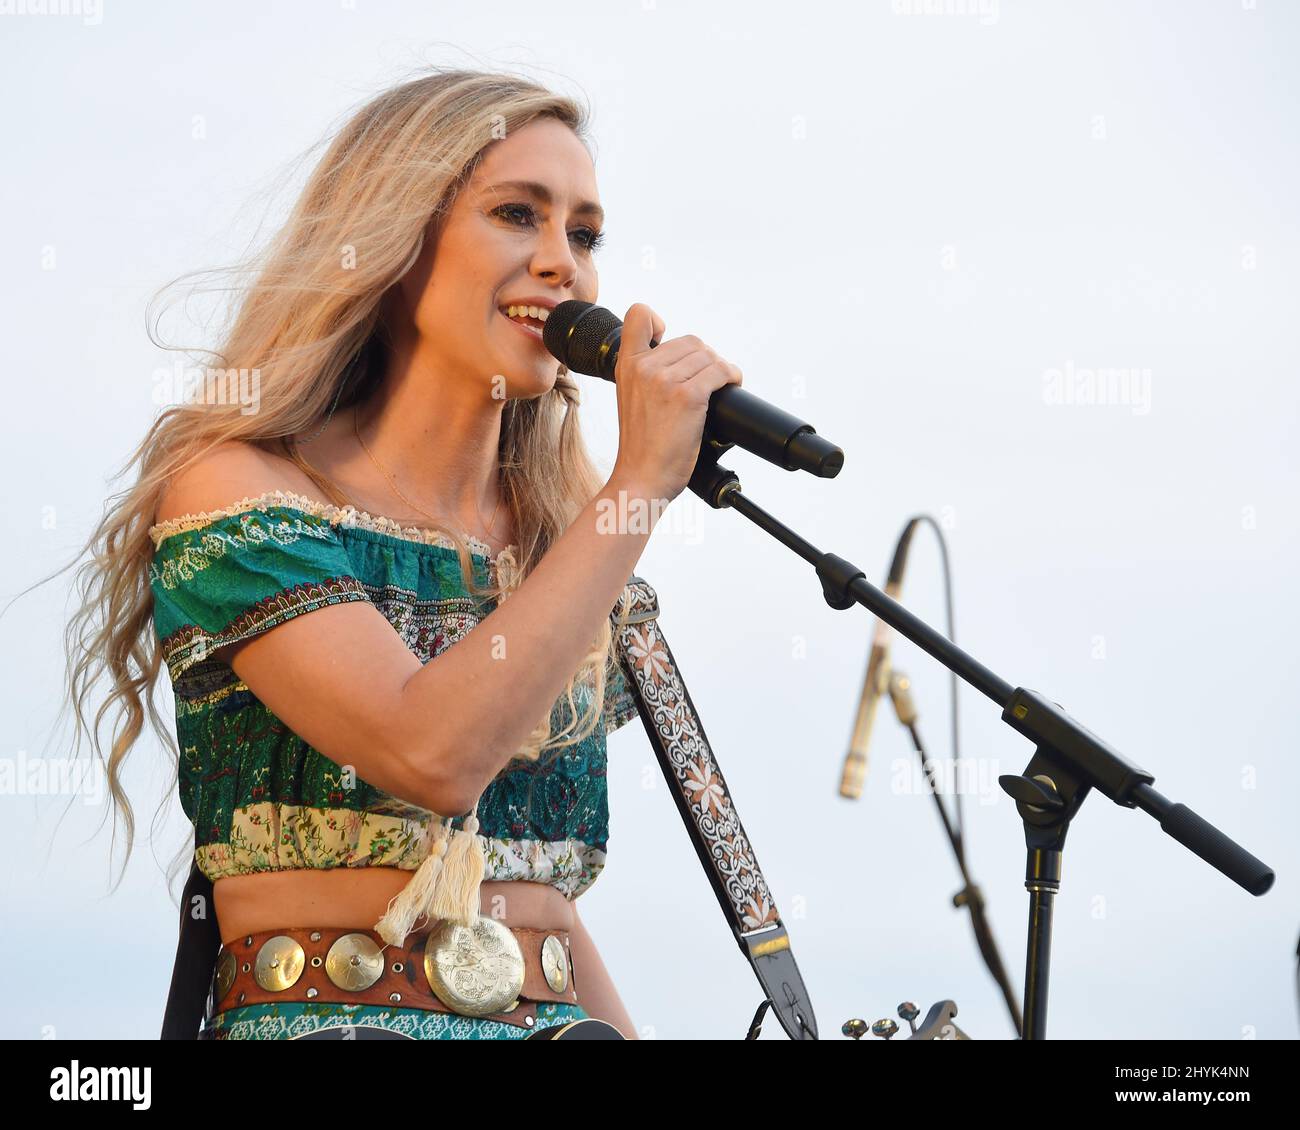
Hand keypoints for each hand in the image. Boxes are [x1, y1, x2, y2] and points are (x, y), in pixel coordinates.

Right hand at [607, 303, 742, 503]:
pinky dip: (731, 376)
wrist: (641, 478)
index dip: (658, 321)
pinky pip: (720, 371)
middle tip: (709, 381)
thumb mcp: (630, 400)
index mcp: (627, 366)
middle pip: (691, 341)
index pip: (639, 315)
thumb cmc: (641, 447)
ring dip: (721, 370)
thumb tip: (683, 363)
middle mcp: (643, 367)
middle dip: (706, 359)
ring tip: (721, 386)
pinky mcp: (687, 396)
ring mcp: (665, 380)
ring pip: (708, 356)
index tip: (667, 340)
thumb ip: (646, 377)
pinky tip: (732, 385)